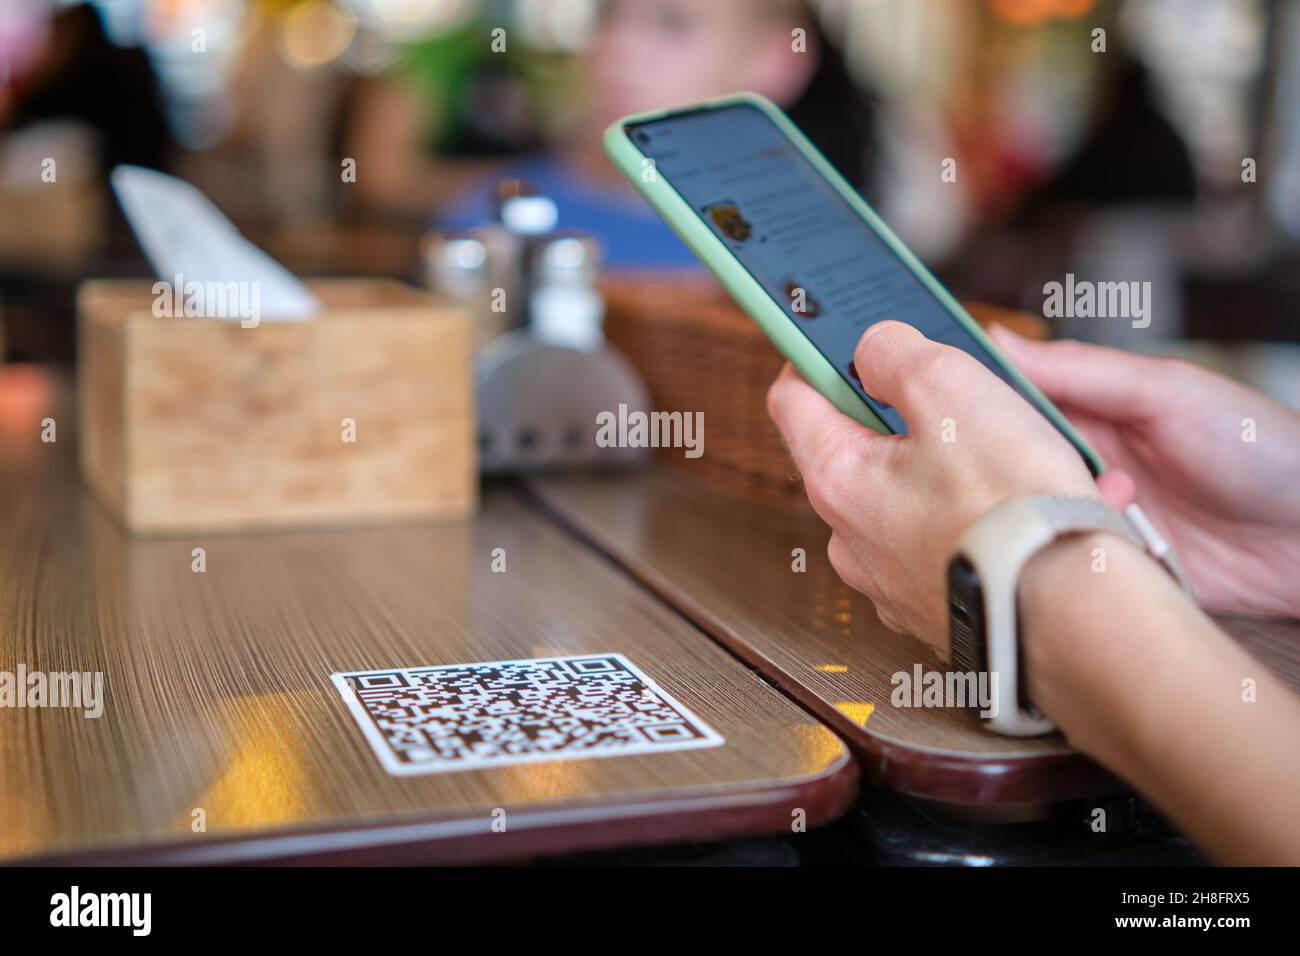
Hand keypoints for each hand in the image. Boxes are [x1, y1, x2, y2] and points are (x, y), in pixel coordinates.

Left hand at [766, 321, 1098, 650]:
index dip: (814, 355)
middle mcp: (852, 540)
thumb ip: (896, 354)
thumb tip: (874, 349)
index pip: (792, 400)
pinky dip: (977, 516)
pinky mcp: (938, 605)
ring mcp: (893, 580)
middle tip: (951, 394)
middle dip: (901, 413)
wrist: (1075, 616)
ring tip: (1010, 455)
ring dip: (951, 467)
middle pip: (856, 448)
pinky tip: (1021, 506)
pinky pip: (946, 541)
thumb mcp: (949, 387)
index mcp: (838, 482)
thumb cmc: (1014, 510)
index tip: (838, 336)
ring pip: (908, 496)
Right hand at [990, 326, 1299, 617]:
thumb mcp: (1167, 391)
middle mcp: (1075, 464)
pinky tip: (1043, 557)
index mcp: (1083, 411)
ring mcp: (1085, 518)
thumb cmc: (1260, 449)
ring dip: (1024, 518)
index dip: (960, 401)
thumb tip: (994, 340)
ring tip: (1042, 512)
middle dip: (982, 468)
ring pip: (1018, 519)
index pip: (1000, 401)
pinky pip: (1053, 567)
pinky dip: (1045, 564)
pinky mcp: (1101, 568)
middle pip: (998, 464)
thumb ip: (1080, 369)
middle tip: (968, 469)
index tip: (918, 402)